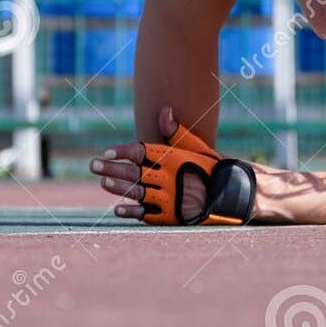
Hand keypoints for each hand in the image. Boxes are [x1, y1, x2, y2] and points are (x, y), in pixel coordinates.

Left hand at [90, 105, 209, 221]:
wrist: (233, 194)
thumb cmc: (211, 166)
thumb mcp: (197, 146)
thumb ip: (176, 132)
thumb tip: (164, 111)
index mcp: (173, 158)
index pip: (141, 152)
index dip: (123, 151)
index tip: (107, 152)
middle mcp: (169, 177)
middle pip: (134, 172)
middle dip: (112, 168)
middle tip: (93, 165)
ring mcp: (170, 198)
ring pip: (138, 191)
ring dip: (118, 187)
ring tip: (103, 182)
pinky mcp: (172, 216)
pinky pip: (147, 214)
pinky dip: (132, 211)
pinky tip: (118, 209)